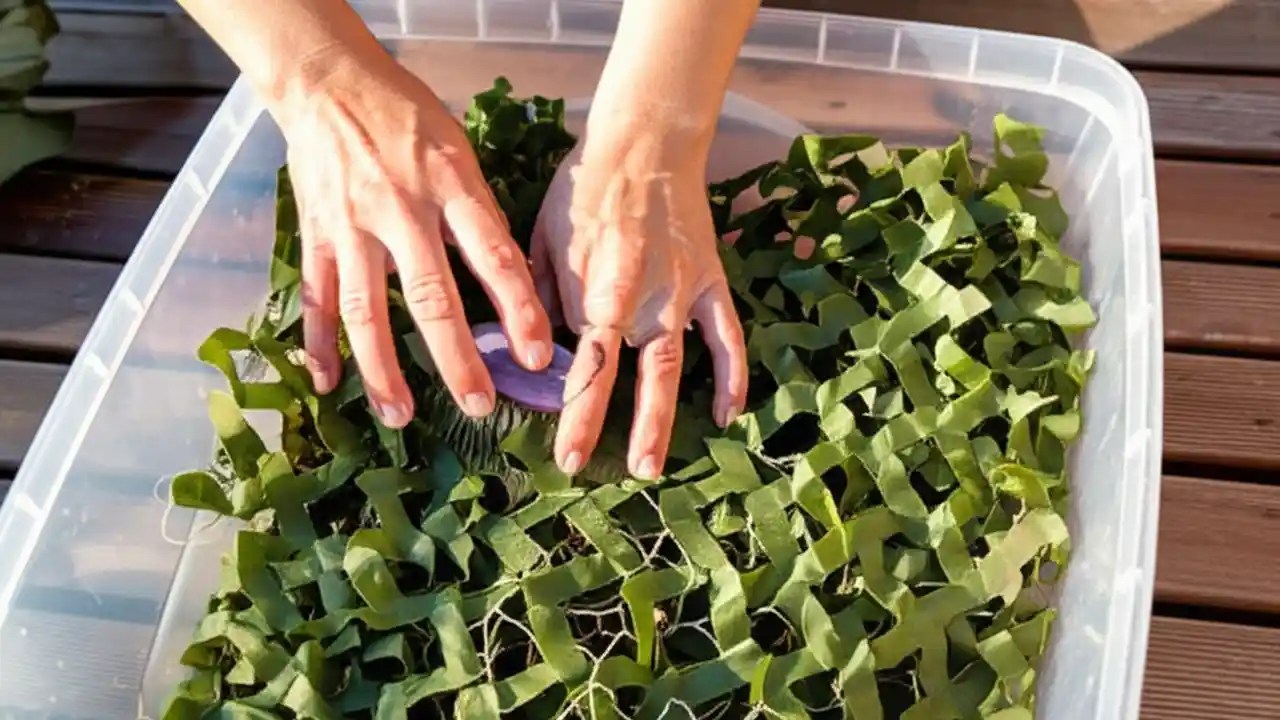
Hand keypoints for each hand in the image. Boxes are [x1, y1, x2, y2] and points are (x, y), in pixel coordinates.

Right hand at [277, 50, 551, 426]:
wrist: (329, 81)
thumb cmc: (407, 117)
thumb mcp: (460, 152)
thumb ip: (479, 215)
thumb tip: (511, 281)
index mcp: (450, 185)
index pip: (494, 257)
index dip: (519, 310)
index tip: (538, 356)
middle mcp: (400, 210)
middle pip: (430, 297)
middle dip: (456, 358)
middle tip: (478, 404)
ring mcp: (351, 227)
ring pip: (366, 312)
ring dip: (383, 370)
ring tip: (401, 417)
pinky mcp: (315, 235)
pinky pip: (317, 298)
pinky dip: (319, 345)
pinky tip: (329, 384)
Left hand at [532, 131, 747, 478]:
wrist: (646, 140)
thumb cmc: (585, 187)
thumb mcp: (543, 236)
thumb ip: (542, 296)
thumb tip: (534, 352)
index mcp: (599, 283)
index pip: (589, 362)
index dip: (580, 413)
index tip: (569, 455)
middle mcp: (644, 295)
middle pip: (636, 372)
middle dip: (622, 426)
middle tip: (613, 473)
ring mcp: (683, 291)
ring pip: (677, 364)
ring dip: (666, 417)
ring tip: (654, 465)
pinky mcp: (710, 280)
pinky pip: (727, 334)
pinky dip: (732, 373)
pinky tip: (728, 413)